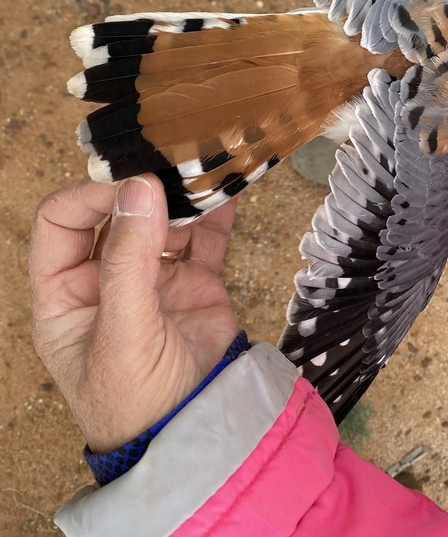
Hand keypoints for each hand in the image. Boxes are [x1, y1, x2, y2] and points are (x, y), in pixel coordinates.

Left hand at [29, 175, 238, 452]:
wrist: (199, 437)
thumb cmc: (138, 403)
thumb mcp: (122, 332)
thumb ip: (129, 259)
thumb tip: (139, 186)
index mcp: (65, 295)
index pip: (61, 224)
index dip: (89, 196)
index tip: (129, 182)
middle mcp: (105, 280)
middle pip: (113, 214)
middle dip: (139, 189)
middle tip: (168, 169)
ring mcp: (152, 280)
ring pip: (160, 220)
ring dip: (179, 197)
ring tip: (201, 178)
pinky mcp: (194, 283)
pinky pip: (203, 238)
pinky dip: (214, 214)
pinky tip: (226, 192)